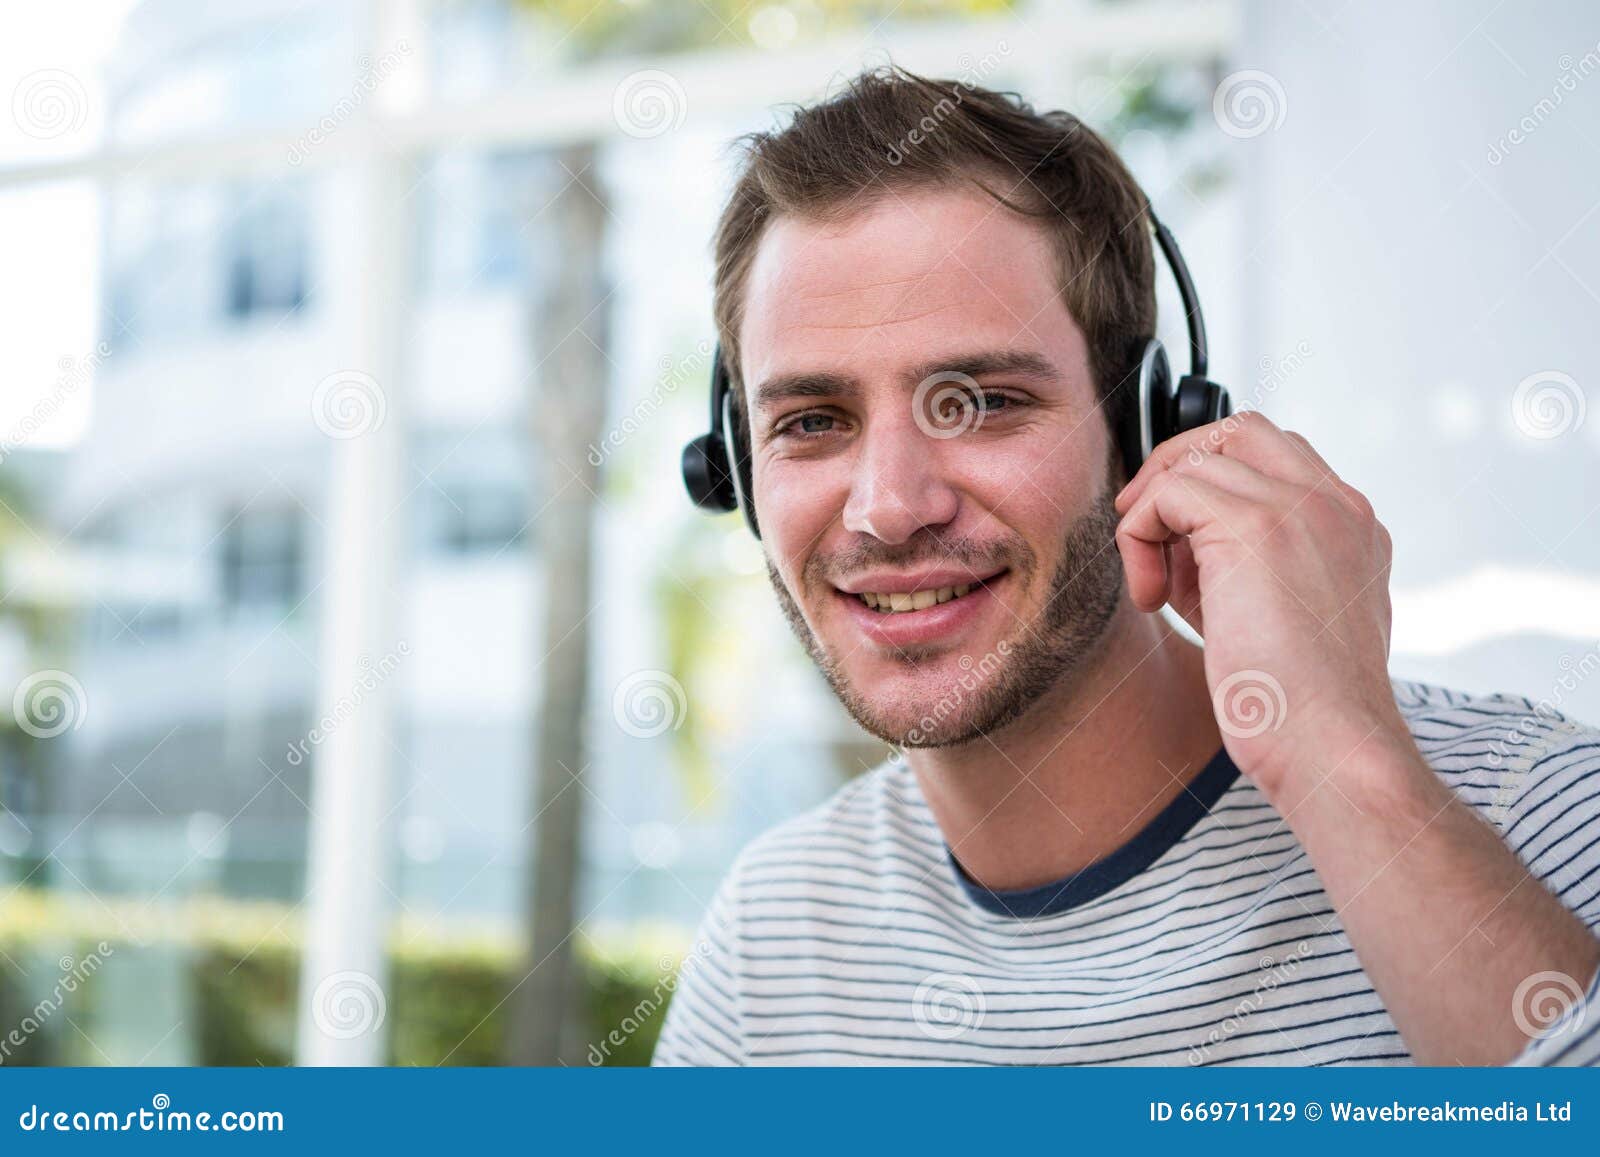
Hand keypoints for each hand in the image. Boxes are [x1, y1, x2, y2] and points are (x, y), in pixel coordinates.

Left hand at [1112, 411, 1411, 797]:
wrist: (1330, 747)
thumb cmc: (1299, 705)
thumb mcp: (1276, 616)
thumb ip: (1239, 566)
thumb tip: (1173, 541)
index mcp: (1350, 525)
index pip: (1273, 458)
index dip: (1212, 489)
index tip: (1180, 549)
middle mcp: (1334, 505)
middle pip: (1239, 431)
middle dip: (1177, 471)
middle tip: (1146, 535)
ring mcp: (1299, 508)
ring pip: (1197, 458)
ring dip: (1153, 515)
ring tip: (1154, 585)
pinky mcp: (1255, 526)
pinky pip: (1168, 492)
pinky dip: (1139, 539)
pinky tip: (1151, 599)